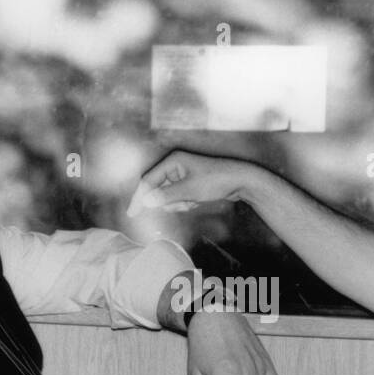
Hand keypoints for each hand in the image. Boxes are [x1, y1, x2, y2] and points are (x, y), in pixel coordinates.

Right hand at [128, 151, 254, 213]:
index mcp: (172, 160)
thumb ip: (166, 196)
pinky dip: (184, 203)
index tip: (132, 214)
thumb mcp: (189, 191)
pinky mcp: (188, 182)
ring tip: (193, 201)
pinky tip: (197, 201)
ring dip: (178, 203)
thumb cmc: (215, 181)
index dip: (139, 198)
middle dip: (168, 202)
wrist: (240, 180)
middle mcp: (174, 164)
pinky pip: (177, 197)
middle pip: (157, 189)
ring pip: (167, 196)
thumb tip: (146, 202)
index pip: (148, 180)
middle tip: (184, 204)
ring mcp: (181, 173)